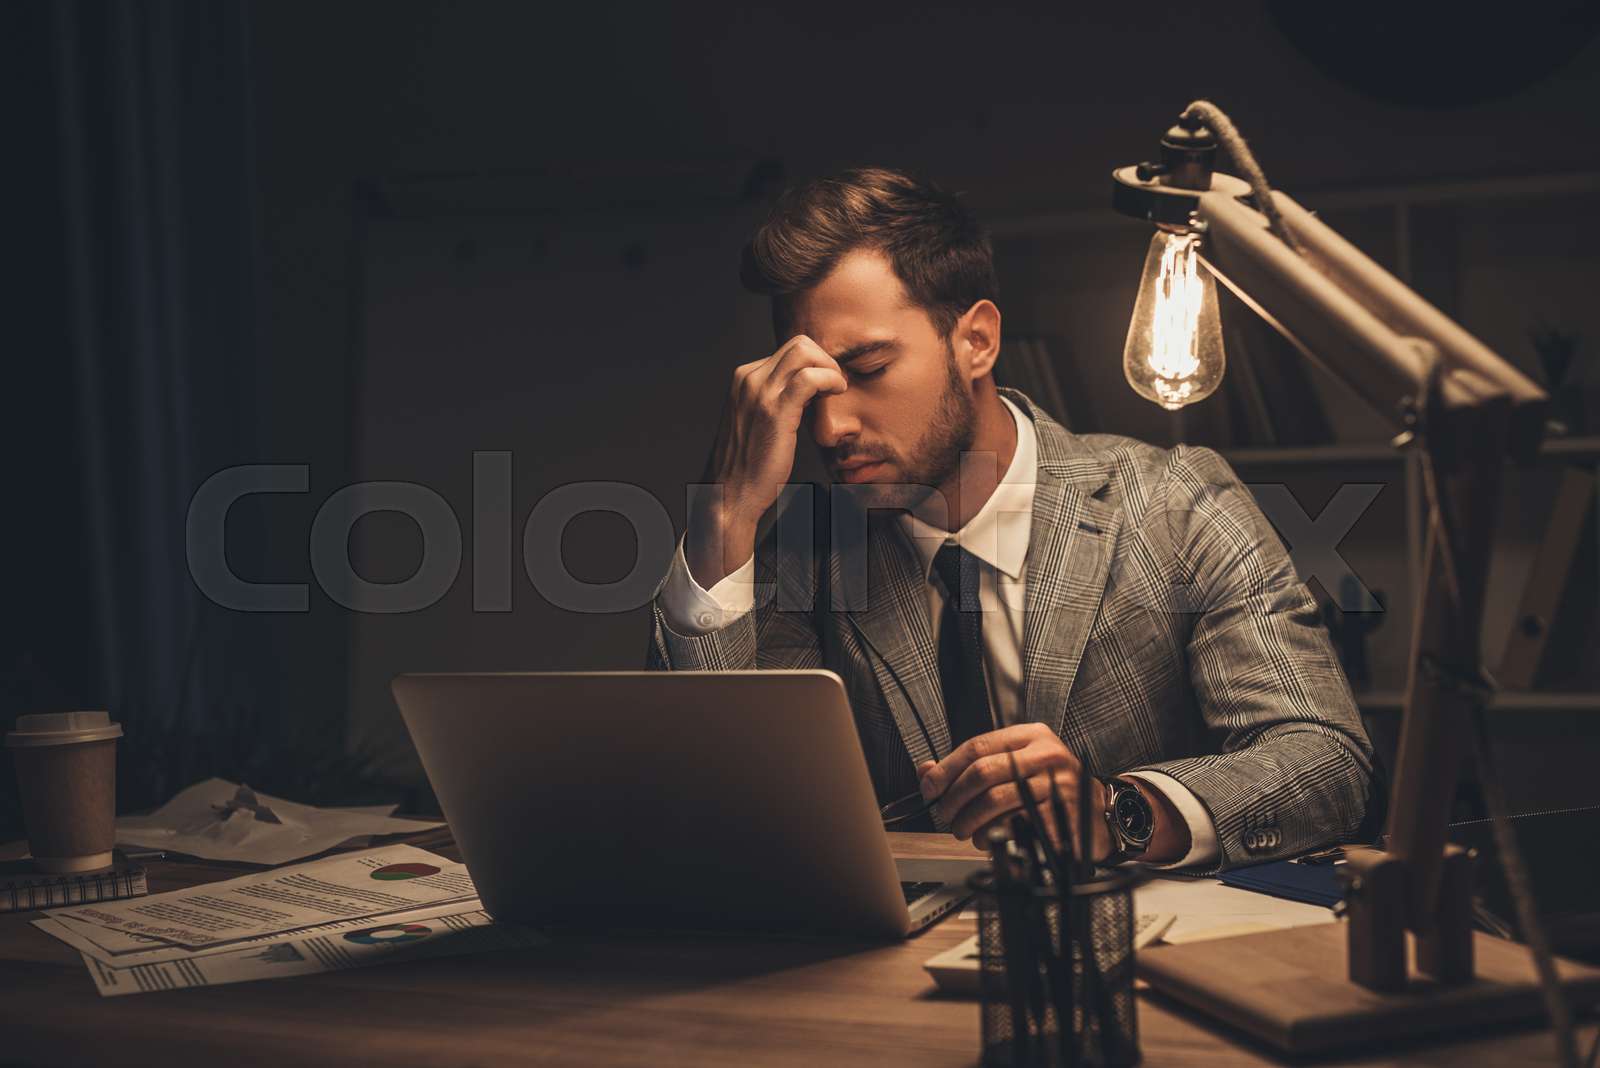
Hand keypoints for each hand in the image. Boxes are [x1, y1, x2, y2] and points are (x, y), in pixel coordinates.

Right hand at [685, 335, 847, 587]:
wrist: (731, 493)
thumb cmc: (747, 465)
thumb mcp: (756, 421)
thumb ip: (774, 401)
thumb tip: (804, 392)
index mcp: (744, 379)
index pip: (788, 351)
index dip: (814, 364)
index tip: (827, 384)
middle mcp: (749, 379)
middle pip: (798, 344)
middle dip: (825, 359)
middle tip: (836, 384)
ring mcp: (760, 393)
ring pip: (804, 352)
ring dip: (830, 367)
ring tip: (838, 389)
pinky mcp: (775, 411)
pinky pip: (810, 378)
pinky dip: (830, 379)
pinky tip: (837, 393)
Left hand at [915, 723, 1110, 861]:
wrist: (1095, 815)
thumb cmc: (1049, 789)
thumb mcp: (1015, 767)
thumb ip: (972, 766)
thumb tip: (925, 771)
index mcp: (1030, 736)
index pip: (977, 746)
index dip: (946, 769)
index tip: (929, 788)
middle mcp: (1046, 754)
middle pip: (983, 772)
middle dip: (954, 798)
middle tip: (945, 815)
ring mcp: (1057, 783)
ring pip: (995, 800)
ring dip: (969, 821)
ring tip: (964, 831)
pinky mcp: (1062, 813)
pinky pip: (1014, 825)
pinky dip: (993, 835)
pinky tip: (987, 840)